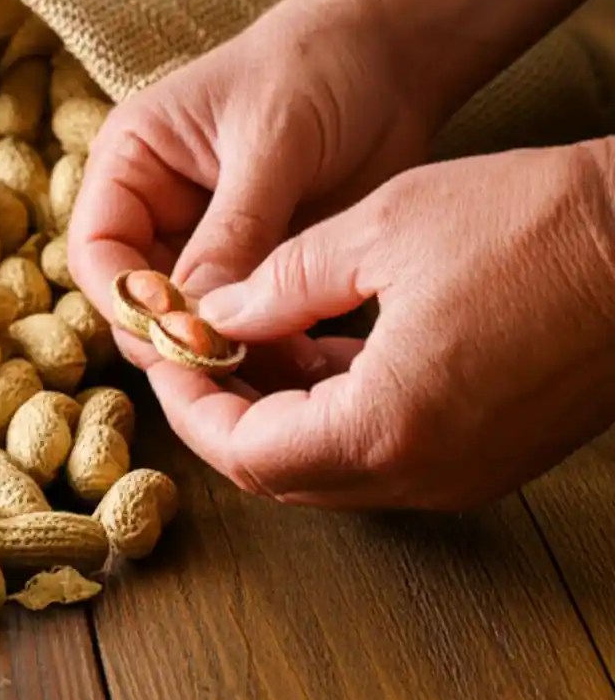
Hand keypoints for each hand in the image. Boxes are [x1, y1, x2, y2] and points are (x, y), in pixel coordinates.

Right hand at [68, 0, 432, 386]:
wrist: (394, 59)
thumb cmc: (318, 70)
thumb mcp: (272, 144)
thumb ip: (233, 230)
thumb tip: (195, 320)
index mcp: (132, 164)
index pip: (98, 252)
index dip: (127, 302)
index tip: (176, 337)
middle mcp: (156, 211)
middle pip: (137, 302)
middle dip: (176, 340)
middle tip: (228, 371)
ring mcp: (204, 245)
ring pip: (189, 324)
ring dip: (224, 355)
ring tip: (274, 376)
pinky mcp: (254, 270)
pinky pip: (244, 326)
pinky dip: (266, 350)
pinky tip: (303, 366)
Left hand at [155, 139, 614, 510]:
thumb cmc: (534, 225)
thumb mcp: (381, 232)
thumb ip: (279, 286)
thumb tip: (218, 317)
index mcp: (385, 429)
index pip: (246, 452)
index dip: (191, 406)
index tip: (166, 359)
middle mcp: (421, 474)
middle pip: (282, 472)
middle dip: (225, 414)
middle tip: (195, 356)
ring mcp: (458, 474)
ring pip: (329, 468)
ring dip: (276, 416)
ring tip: (244, 347)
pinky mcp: (485, 456)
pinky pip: (380, 453)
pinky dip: (331, 416)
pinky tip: (312, 355)